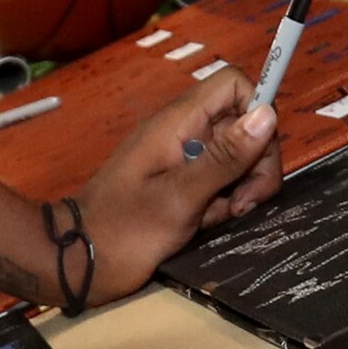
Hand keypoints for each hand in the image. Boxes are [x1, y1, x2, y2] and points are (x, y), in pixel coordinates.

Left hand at [72, 89, 280, 302]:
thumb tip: (268, 114)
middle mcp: (184, 133)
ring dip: (240, 190)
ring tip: (218, 218)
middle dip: (256, 164)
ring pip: (237, 160)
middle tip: (244, 204)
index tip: (257, 156)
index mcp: (180, 122)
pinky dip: (221, 205)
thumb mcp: (180, 197)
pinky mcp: (183, 185)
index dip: (257, 112)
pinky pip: (219, 185)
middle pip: (244, 126)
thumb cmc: (125, 230)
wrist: (79, 262)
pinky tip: (204, 225)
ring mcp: (183, 160)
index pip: (234, 86)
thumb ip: (225, 157)